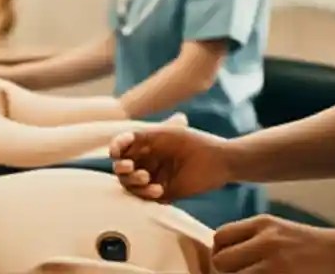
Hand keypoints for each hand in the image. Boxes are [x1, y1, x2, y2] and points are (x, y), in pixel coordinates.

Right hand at [109, 127, 233, 201]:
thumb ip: (145, 137)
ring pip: (129, 184)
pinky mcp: (162, 194)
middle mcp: (147, 161)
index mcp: (146, 145)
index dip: (116, 147)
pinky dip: (146, 194)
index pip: (122, 146)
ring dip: (133, 182)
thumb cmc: (195, 142)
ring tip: (147, 178)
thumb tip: (126, 137)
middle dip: (121, 168)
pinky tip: (158, 189)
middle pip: (121, 167)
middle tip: (129, 167)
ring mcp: (153, 178)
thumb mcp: (168, 135)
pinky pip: (145, 198)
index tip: (116, 151)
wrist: (219, 161)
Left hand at [211, 215, 334, 272]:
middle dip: (226, 273)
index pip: (220, 237)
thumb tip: (218, 260)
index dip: (222, 255)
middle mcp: (266, 240)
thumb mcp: (281, 234)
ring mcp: (276, 264)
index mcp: (263, 224)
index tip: (234, 266)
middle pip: (220, 261)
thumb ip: (252, 241)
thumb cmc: (314, 250)